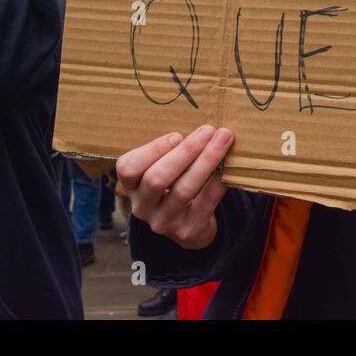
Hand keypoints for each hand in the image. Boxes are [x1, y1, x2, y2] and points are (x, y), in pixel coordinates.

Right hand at [117, 125, 232, 250]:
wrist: (188, 225)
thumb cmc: (174, 184)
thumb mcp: (161, 169)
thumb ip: (169, 150)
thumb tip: (199, 123)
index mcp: (131, 186)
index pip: (127, 168)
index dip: (151, 150)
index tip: (177, 134)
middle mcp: (142, 207)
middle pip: (157, 179)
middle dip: (185, 151)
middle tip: (208, 130)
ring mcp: (163, 222)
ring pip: (183, 190)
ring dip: (206, 161)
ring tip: (223, 140)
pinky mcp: (187, 231)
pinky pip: (205, 203)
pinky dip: (217, 182)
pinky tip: (228, 166)